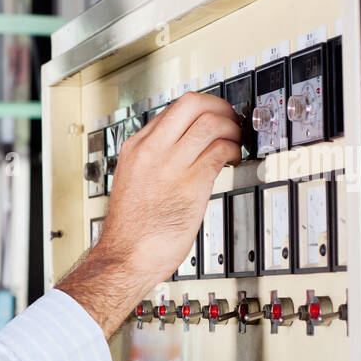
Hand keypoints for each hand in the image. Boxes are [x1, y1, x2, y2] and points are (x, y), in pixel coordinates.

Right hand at [55, 92, 241, 336]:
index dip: (200, 109)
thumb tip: (181, 152)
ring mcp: (171, 165)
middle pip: (192, 104)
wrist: (124, 257)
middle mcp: (152, 150)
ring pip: (211, 123)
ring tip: (235, 141)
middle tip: (230, 119)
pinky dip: (234, 149)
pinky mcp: (191, 184)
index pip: (173, 109)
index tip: (212, 117)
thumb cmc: (129, 230)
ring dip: (232, 128)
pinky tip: (233, 159)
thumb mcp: (133, 181)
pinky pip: (221, 151)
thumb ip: (154, 162)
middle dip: (220, 107)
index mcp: (135, 148)